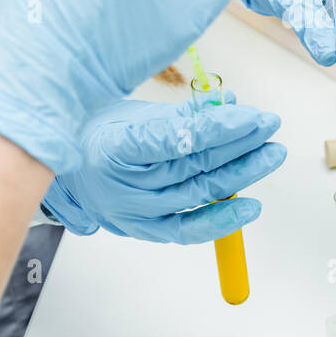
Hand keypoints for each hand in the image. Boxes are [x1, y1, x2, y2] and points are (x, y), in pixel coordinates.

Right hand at [43, 97, 285, 241]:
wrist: (64, 168)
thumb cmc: (99, 134)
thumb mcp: (133, 114)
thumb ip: (183, 114)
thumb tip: (230, 105)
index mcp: (114, 146)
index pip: (175, 140)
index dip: (217, 128)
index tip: (249, 116)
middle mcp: (123, 185)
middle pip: (193, 166)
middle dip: (239, 143)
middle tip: (268, 126)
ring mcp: (134, 212)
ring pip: (199, 194)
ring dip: (241, 173)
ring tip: (270, 154)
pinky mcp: (144, 230)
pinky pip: (188, 231)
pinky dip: (222, 220)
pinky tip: (251, 206)